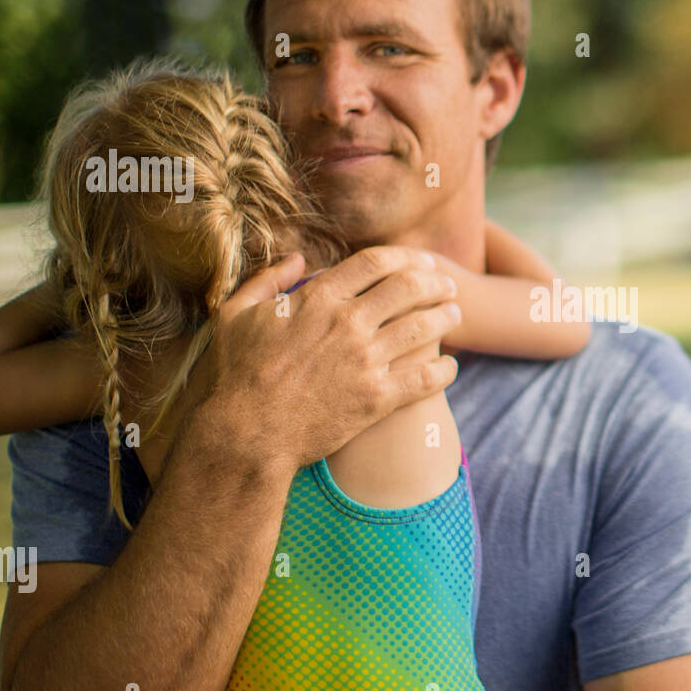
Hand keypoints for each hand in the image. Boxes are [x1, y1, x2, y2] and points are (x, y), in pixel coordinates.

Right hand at [184, 246, 461, 474]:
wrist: (247, 433)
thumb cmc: (236, 375)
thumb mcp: (235, 315)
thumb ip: (266, 280)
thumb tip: (296, 258)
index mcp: (317, 298)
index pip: (375, 263)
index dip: (405, 257)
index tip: (421, 261)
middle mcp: (347, 323)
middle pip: (408, 288)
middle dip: (435, 282)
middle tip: (448, 286)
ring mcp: (365, 360)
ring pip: (423, 327)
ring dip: (446, 318)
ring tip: (455, 316)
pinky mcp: (377, 398)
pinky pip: (425, 378)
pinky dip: (445, 370)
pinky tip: (451, 367)